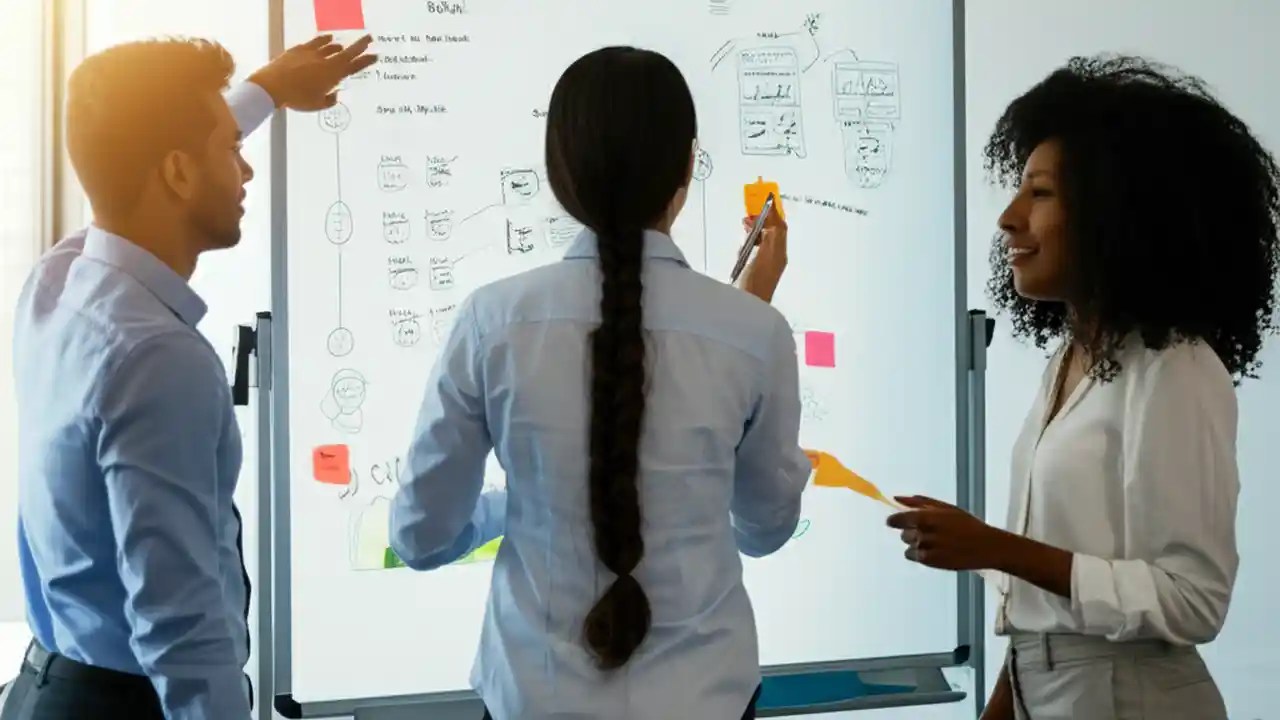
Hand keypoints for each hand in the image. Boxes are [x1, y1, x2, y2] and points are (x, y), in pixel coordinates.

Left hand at [249, 34, 377, 110]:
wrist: (274, 85)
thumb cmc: (297, 98)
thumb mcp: (317, 105)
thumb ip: (329, 100)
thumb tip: (334, 93)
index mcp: (333, 75)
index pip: (354, 66)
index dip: (366, 61)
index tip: (375, 55)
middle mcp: (325, 61)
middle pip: (347, 52)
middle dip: (360, 45)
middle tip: (369, 38)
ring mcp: (312, 53)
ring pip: (330, 46)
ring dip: (338, 46)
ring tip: (341, 46)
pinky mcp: (299, 49)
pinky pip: (315, 42)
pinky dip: (323, 40)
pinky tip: (326, 39)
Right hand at [736, 208, 786, 302]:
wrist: (747, 305)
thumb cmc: (757, 279)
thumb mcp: (767, 252)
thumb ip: (772, 232)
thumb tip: (772, 211)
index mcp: (779, 251)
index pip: (779, 227)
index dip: (772, 212)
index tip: (761, 199)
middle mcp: (774, 257)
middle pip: (771, 232)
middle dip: (761, 220)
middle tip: (748, 214)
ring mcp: (764, 265)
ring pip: (762, 240)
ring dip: (754, 229)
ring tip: (744, 224)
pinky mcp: (753, 271)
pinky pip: (754, 249)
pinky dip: (749, 241)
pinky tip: (742, 242)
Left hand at [885, 495, 1006, 570]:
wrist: (986, 547)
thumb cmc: (967, 524)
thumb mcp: (945, 508)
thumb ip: (919, 502)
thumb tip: (896, 498)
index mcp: (926, 517)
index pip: (897, 519)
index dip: (894, 520)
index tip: (894, 521)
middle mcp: (924, 533)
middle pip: (903, 533)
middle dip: (912, 531)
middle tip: (930, 532)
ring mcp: (926, 549)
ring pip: (908, 545)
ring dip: (916, 543)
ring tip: (936, 542)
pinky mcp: (930, 562)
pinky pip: (913, 556)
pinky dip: (919, 554)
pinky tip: (935, 550)